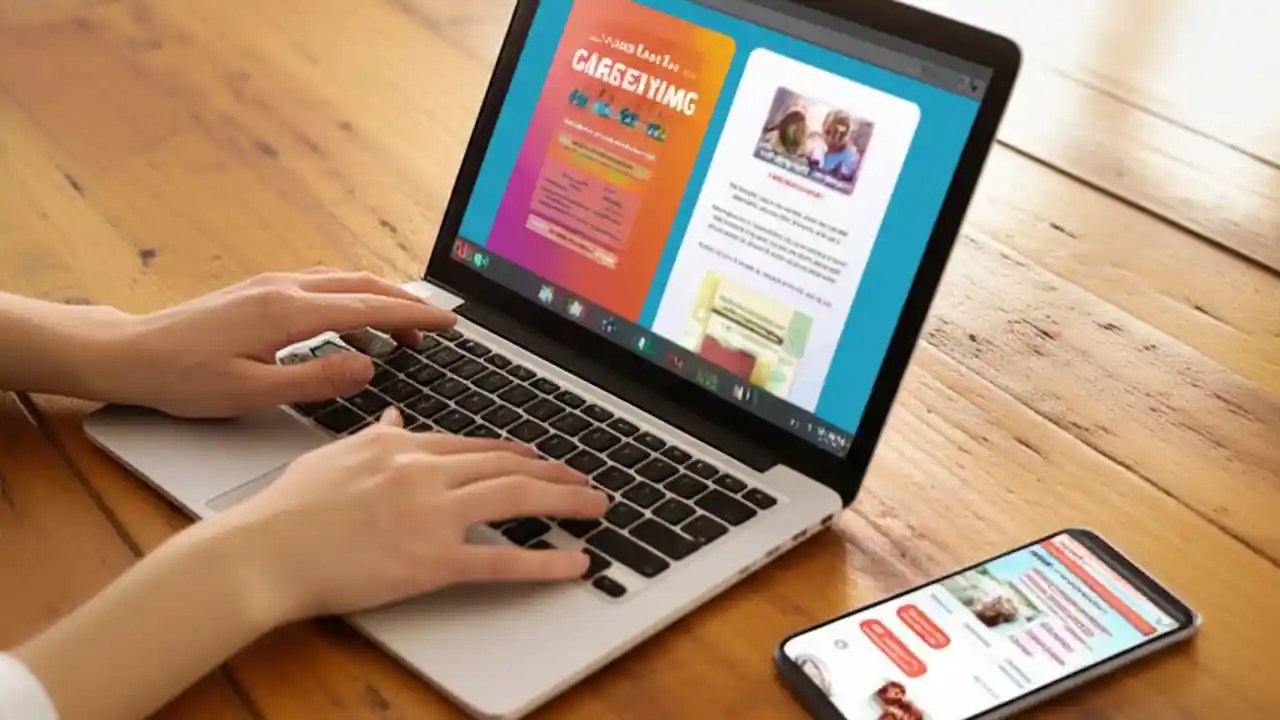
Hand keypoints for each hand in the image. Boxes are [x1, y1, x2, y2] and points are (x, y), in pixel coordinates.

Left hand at [94, 268, 452, 417]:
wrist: (130, 355)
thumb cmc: (184, 379)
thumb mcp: (253, 393)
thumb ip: (317, 380)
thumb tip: (368, 369)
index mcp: (288, 312)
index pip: (369, 308)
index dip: (414, 317)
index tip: (448, 325)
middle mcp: (284, 288)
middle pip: (364, 285)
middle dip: (407, 304)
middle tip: (438, 328)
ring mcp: (271, 285)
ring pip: (344, 281)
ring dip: (380, 300)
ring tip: (404, 332)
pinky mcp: (261, 291)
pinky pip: (323, 286)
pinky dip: (352, 300)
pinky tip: (354, 325)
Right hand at [212, 409, 608, 621]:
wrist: (263, 550)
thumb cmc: (288, 509)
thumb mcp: (334, 455)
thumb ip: (373, 436)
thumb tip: (395, 418)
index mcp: (402, 446)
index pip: (475, 445)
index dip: (515, 453)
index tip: (539, 458)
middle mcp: (425, 472)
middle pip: (507, 465)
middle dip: (554, 472)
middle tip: (584, 480)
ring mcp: (431, 515)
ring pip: (516, 499)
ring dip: (565, 501)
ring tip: (596, 506)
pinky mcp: (430, 561)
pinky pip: (501, 561)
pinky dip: (545, 562)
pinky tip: (574, 563)